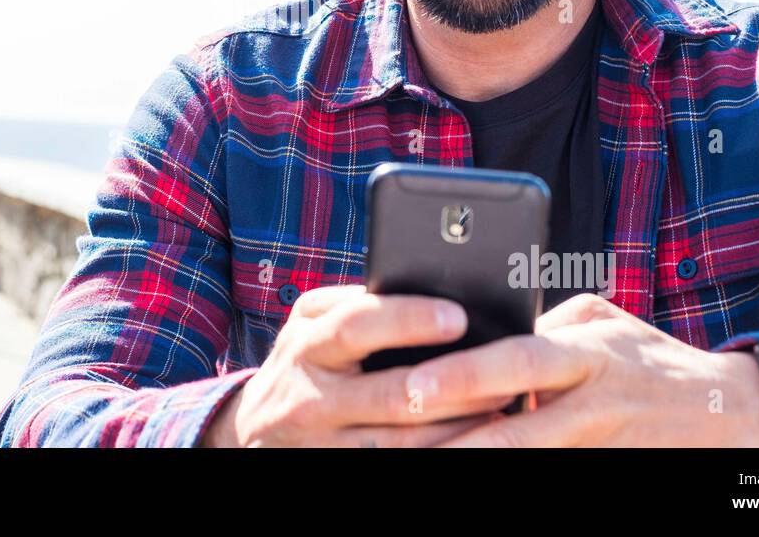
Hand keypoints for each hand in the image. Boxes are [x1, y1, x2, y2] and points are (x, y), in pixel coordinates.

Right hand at [201, 285, 515, 446]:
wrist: (253, 432)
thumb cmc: (302, 364)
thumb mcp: (310, 324)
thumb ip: (352, 304)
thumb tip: (423, 284)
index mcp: (307, 344)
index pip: (356, 326)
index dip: (409, 319)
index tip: (458, 315)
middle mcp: (311, 398)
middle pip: (392, 393)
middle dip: (455, 383)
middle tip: (505, 371)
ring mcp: (324, 446)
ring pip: (404, 443)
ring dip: (459, 427)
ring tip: (503, 407)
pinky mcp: (338, 473)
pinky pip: (398, 468)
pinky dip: (441, 453)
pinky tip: (474, 440)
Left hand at [410, 293, 758, 446]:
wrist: (732, 414)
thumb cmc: (649, 359)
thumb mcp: (603, 323)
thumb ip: (545, 325)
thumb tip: (485, 329)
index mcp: (588, 353)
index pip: (519, 359)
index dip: (465, 374)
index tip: (414, 384)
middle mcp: (595, 405)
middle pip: (516, 431)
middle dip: (454, 441)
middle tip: (395, 443)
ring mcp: (604, 448)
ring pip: (528, 465)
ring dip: (472, 463)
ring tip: (416, 463)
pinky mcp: (609, 473)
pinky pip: (551, 479)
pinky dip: (509, 476)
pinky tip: (464, 470)